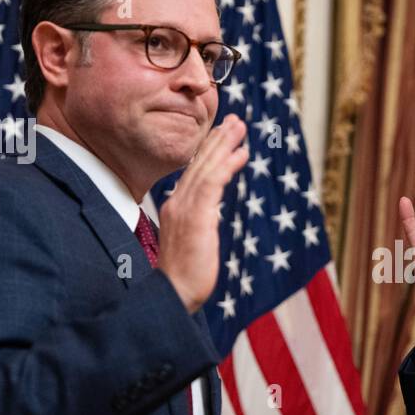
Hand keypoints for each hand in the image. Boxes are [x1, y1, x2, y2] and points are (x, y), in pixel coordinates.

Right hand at [157, 114, 249, 312]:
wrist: (175, 294)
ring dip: (224, 145)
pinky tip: (240, 154)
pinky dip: (226, 166)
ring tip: (240, 128)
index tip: (224, 136)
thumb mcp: (193, 242)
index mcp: (175, 207)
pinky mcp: (195, 217)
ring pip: (206, 168)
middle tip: (235, 120)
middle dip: (218, 140)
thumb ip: (200, 223)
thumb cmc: (185, 276)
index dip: (209, 152)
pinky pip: (212, 184)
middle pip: (199, 163)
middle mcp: (177, 202)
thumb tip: (211, 213)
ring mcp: (184, 208)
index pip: (194, 172)